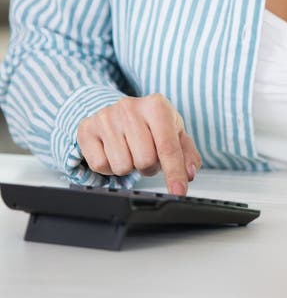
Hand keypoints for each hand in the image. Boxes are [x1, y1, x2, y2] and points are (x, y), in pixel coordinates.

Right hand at [77, 94, 201, 194]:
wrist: (119, 110)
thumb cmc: (149, 123)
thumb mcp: (173, 131)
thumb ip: (186, 153)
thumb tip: (188, 173)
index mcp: (156, 105)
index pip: (168, 147)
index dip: (174, 173)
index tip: (178, 192)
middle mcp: (130, 107)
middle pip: (145, 160)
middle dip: (148, 166)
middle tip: (146, 154)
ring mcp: (106, 117)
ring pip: (122, 166)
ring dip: (129, 166)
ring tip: (130, 151)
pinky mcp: (87, 128)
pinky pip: (100, 165)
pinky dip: (109, 167)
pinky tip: (113, 152)